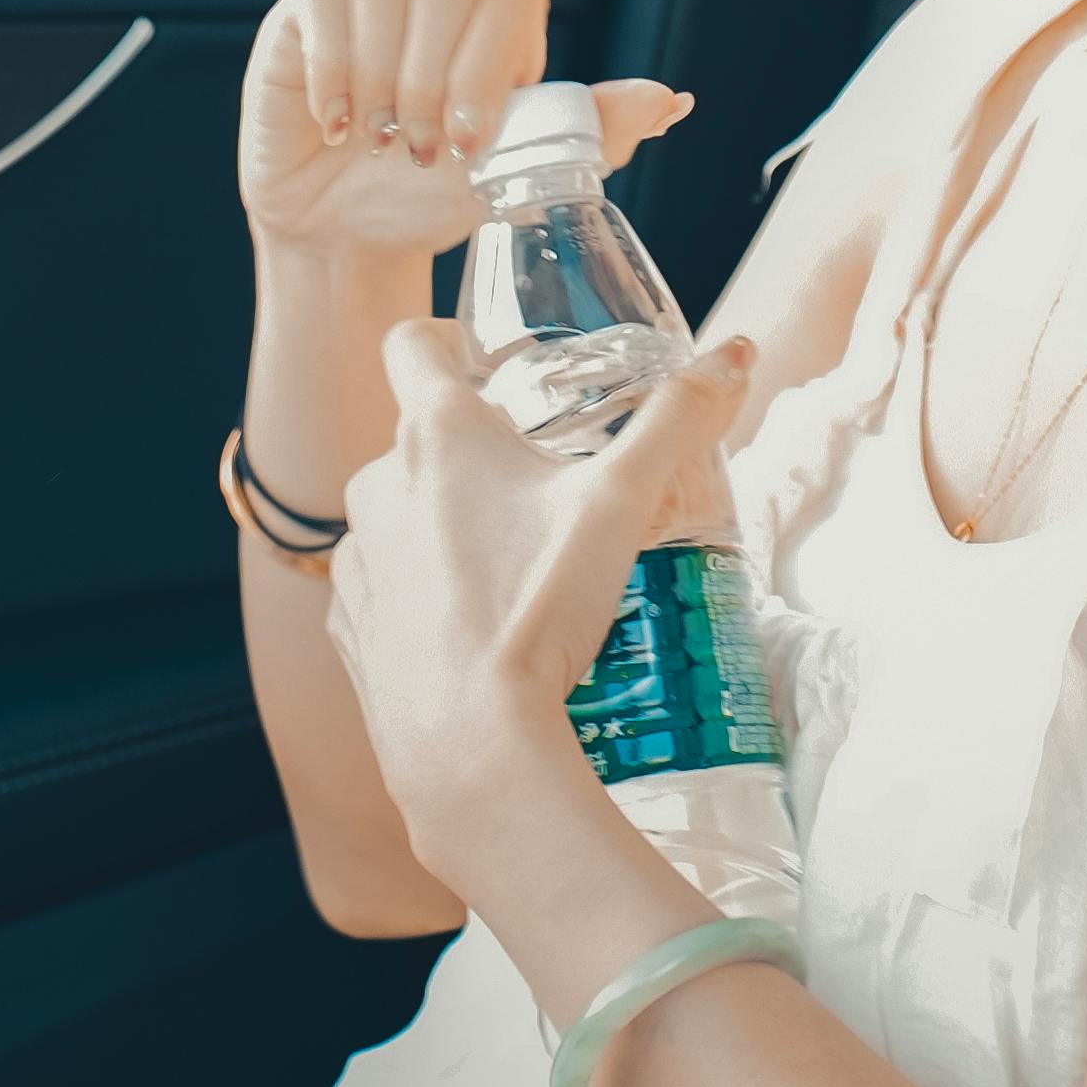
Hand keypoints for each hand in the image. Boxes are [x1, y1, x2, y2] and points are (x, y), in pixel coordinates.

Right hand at [236, 0, 689, 271]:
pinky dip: (333, 62)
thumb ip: (591, 131)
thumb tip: (670, 102)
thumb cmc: (435, 195)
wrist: (346, 231)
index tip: (473, 142)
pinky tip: (336, 123)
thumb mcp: (517, 172)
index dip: (492, 60)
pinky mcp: (309, 5)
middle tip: (424, 151)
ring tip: (377, 139)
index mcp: (498, 16)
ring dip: (382, 66)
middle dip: (435, 73)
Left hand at [327, 314, 756, 866]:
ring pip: (402, 515)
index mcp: (435, 434)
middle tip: (547, 490)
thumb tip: (736, 352)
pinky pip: (388, 588)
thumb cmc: (537, 609)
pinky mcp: (351, 629)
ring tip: (518, 569)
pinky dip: (426, 594)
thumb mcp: (623, 503)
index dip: (451, 341)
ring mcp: (357, 561)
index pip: (412, 340)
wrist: (469, 746)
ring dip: (448, 524)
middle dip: (478, 453)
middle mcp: (375, 484)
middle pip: (422, 437)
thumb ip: (679, 419)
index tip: (495, 369)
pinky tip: (478, 628)